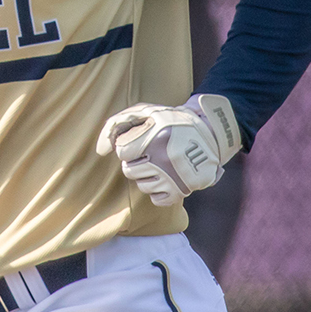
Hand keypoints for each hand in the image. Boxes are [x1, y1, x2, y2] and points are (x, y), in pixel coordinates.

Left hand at [94, 95, 243, 206]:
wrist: (210, 133)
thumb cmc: (171, 121)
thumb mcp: (146, 112)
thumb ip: (117, 124)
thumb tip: (100, 150)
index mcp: (155, 136)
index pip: (122, 152)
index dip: (129, 146)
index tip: (141, 142)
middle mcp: (163, 158)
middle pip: (129, 170)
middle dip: (137, 162)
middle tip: (152, 153)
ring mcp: (172, 177)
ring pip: (142, 185)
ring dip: (148, 176)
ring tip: (162, 163)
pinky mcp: (180, 191)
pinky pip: (156, 199)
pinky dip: (160, 191)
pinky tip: (168, 177)